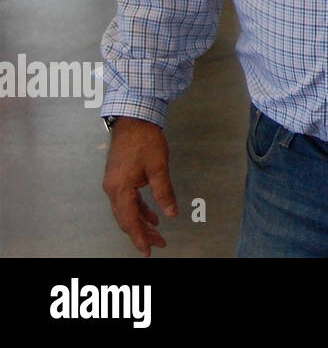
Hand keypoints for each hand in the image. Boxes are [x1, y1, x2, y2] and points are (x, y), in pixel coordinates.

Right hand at [102, 118, 177, 256]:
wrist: (133, 120)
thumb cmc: (145, 141)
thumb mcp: (159, 167)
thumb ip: (164, 192)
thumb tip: (171, 214)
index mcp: (120, 189)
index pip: (129, 220)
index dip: (139, 237)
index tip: (148, 250)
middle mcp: (112, 189)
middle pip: (126, 218)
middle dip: (142, 232)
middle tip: (158, 244)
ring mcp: (113, 183)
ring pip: (126, 210)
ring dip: (141, 221)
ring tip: (157, 232)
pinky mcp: (118, 177)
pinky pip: (127, 200)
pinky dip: (139, 208)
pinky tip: (151, 214)